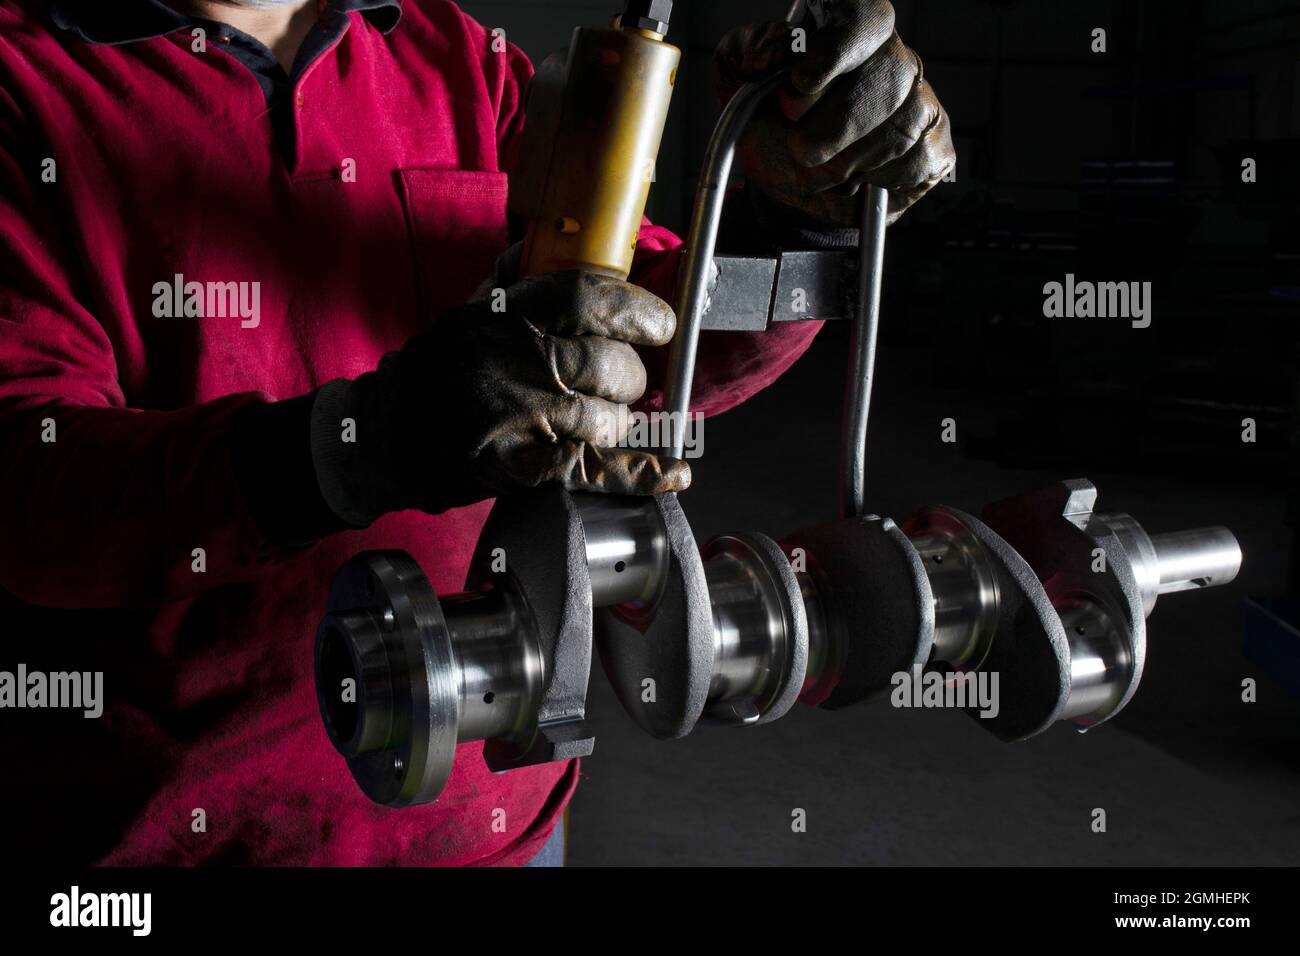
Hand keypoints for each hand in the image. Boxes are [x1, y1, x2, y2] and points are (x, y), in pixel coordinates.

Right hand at [312, 254, 690, 524]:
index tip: (660, 323)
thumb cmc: (431, 374)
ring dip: (618, 421)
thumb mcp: (466, 314)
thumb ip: (512, 284)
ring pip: (605, 416)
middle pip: (608, 363)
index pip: (584, 297)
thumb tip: (546, 244)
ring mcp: (515, 417)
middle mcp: (510, 361)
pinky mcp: (516, 467)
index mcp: (501, 316)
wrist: (377, 438)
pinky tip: (672, 472)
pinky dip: (641, 472)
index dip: (634, 309)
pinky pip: (594, 468)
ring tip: (607, 420)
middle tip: (623, 381)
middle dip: (629, 376)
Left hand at [714, 0, 954, 227]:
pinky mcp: (934, 147)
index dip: (839, 47)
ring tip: (818, 170)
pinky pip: (916, 161)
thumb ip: (749, 50)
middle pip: (888, 75)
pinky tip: (856, 179)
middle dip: (836, 124)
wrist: (784, 185)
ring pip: (901, 127)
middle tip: (800, 150)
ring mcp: (920, 102)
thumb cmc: (768, 124)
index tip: (801, 83)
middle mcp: (893, 59)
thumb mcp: (738, 80)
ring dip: (846, 162)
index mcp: (848, 32)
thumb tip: (777, 50)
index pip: (866, 17)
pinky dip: (876, 181)